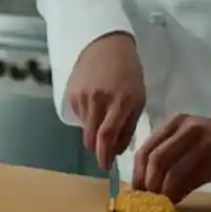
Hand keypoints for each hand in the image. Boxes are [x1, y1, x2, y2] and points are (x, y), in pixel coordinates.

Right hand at [65, 32, 145, 170]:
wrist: (106, 44)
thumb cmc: (128, 73)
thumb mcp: (138, 98)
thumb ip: (128, 126)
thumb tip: (117, 151)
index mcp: (121, 101)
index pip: (107, 136)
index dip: (105, 156)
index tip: (106, 167)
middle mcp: (99, 99)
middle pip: (91, 138)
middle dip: (98, 149)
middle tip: (104, 152)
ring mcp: (82, 96)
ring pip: (84, 129)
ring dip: (93, 132)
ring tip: (103, 117)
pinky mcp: (71, 94)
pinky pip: (79, 116)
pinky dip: (87, 118)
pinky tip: (95, 104)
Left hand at [133, 114, 210, 203]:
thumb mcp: (194, 148)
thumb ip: (173, 164)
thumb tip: (152, 191)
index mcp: (175, 123)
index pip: (146, 147)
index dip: (137, 171)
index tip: (137, 190)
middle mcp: (183, 127)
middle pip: (152, 156)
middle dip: (145, 181)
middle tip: (146, 198)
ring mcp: (196, 139)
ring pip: (165, 166)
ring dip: (159, 188)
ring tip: (161, 201)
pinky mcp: (209, 153)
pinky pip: (183, 175)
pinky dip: (174, 191)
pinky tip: (176, 200)